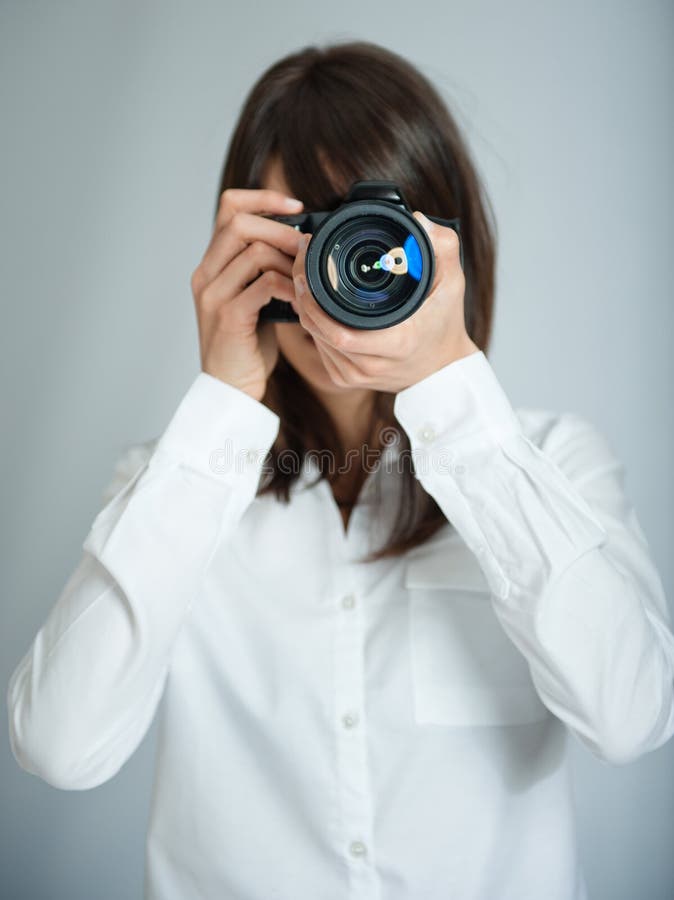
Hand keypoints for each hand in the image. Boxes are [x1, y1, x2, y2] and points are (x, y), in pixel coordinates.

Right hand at [190, 188, 303, 401]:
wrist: (230, 388)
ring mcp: (214, 296)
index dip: (263, 198)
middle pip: (239, 223)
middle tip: (306, 245)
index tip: (296, 207)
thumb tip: (302, 245)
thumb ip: (265, 271)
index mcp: (211, 265)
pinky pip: (264, 285)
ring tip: (307, 276)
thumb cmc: (247, 345)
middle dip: (281, 228)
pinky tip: (301, 299)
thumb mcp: (254, 299)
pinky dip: (289, 286)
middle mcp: (206, 275)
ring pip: (254, 252)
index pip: (229, 208)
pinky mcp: (230, 317)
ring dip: (289, 260)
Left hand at [290, 211, 478, 392]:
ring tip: (304, 275)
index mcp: (394, 344)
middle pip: (318, 329)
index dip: (315, 298)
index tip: (310, 262)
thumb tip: (419, 221)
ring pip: (314, 338)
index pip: (337, 330)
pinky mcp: (345, 379)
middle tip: (302, 260)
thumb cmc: (445, 324)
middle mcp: (370, 366)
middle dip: (303, 292)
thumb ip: (443, 247)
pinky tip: (314, 302)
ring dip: (304, 306)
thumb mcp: (452, 283)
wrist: (441, 368)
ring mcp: (355, 376)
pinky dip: (312, 323)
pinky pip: (319, 348)